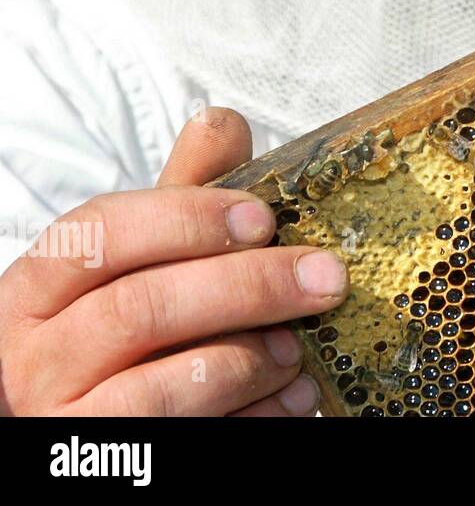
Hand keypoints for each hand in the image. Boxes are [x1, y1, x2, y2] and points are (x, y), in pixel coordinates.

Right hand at [0, 107, 348, 414]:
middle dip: (247, 288)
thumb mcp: (137, 259)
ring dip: (249, 361)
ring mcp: (65, 422)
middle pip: (141, 310)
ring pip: (161, 388)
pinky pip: (189, 442)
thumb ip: (179, 195)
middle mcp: (36, 358)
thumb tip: (222, 121)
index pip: (101, 236)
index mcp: (40, 287)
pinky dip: (256, 419)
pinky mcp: (109, 467)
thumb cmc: (113, 330)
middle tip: (325, 277)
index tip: (263, 217)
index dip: (187, 220)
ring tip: (301, 346)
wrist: (77, 424)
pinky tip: (297, 397)